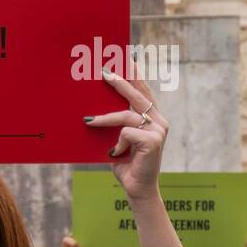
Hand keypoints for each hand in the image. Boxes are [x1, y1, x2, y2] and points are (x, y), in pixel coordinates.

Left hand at [87, 66, 166, 201]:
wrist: (136, 188)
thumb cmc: (124, 163)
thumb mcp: (117, 139)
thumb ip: (115, 124)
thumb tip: (93, 108)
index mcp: (152, 117)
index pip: (143, 91)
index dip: (135, 75)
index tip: (127, 58)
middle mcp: (159, 121)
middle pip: (138, 95)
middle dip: (121, 82)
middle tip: (104, 72)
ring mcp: (158, 130)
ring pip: (128, 115)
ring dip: (105, 118)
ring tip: (88, 121)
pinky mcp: (153, 141)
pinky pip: (127, 133)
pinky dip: (116, 143)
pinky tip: (114, 154)